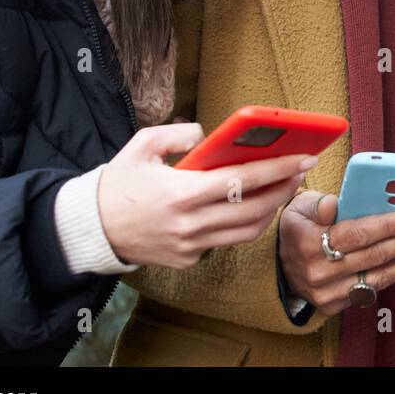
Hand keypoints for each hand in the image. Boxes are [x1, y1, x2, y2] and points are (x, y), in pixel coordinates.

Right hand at [97, 122, 314, 267]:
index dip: (278, 169)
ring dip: (271, 209)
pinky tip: (250, 206)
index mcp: (181, 192)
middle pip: (255, 210)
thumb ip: (179, 133)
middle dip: (284, 190)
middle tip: (301, 172)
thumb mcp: (142, 145)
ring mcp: (190, 246)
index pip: (243, 181)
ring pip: (247, 232)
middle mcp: (190, 223)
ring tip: (282, 188)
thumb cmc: (119, 182)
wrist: (90, 228)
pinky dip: (243, 224)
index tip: (304, 158)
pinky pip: (225, 242)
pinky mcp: (187, 260)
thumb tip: (210, 135)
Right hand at [279, 192, 394, 315]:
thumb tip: (333, 204)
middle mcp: (318, 271)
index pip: (357, 233)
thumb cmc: (300, 227)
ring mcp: (327, 292)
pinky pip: (373, 289)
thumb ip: (319, 203)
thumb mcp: (299, 207)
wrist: (282, 265)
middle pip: (373, 255)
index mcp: (308, 242)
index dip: (387, 225)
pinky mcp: (336, 305)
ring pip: (378, 276)